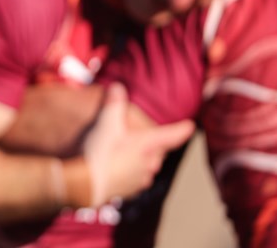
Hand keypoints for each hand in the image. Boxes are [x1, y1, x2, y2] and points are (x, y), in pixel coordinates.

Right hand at [80, 84, 193, 205]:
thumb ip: (114, 103)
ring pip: (147, 164)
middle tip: (137, 134)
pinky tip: (115, 166)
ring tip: (123, 150)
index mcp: (149, 145)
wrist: (86, 184)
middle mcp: (150, 163)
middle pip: (158, 150)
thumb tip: (118, 87)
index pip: (173, 135)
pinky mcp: (131, 190)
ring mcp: (141, 178)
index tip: (190, 126)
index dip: (182, 129)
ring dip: (140, 157)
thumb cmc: (100, 151)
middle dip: (152, 142)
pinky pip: (136, 177)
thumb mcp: (106, 122)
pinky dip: (130, 170)